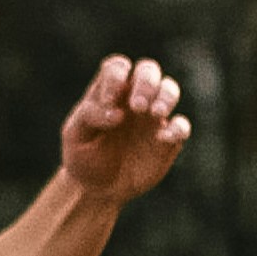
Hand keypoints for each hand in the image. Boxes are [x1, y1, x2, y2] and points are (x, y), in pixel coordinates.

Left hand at [61, 55, 189, 207]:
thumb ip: (89, 115)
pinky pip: (181, 126)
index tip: (108, 102)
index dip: (116, 78)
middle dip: (146, 82)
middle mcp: (134, 97)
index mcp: (110, 90)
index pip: (118, 67)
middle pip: (148, 69)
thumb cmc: (83, 155)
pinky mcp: (168, 139)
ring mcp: (153, 117)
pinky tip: (163, 139)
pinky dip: (177, 128)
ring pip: (170, 89)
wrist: (98, 188)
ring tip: (155, 113)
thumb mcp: (75, 135)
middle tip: (137, 106)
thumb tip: (118, 113)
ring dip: (166, 96)